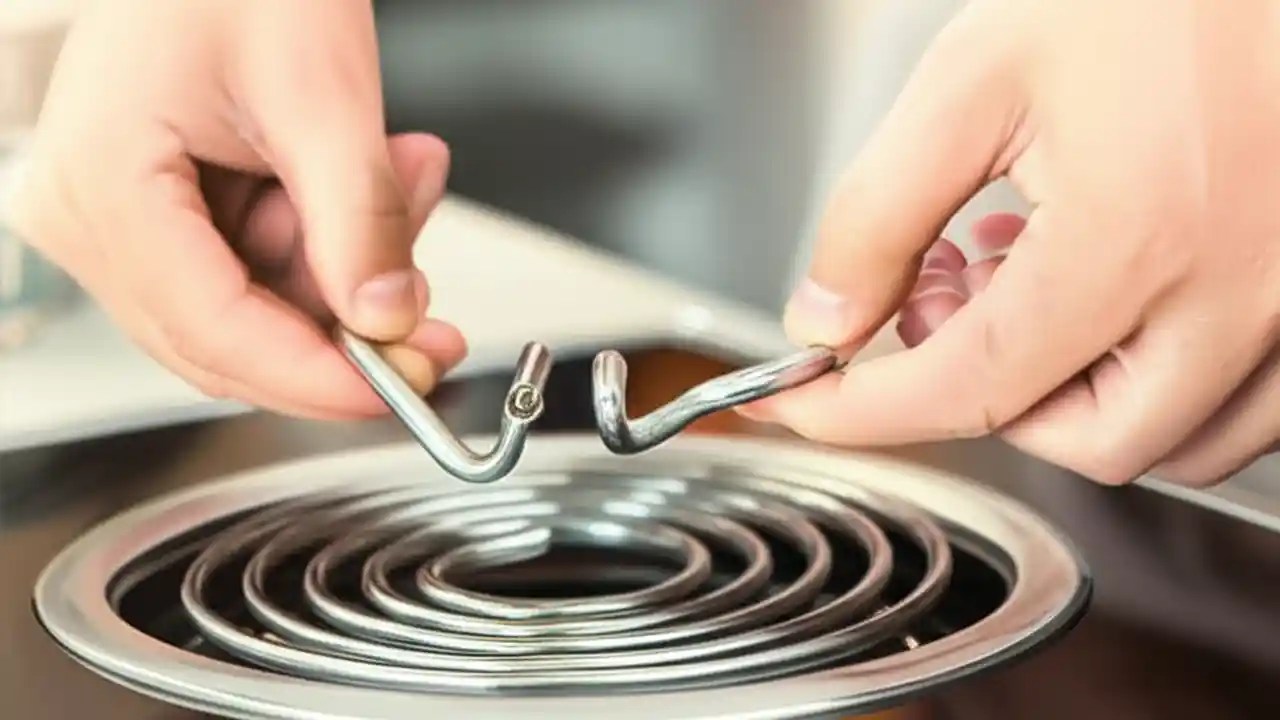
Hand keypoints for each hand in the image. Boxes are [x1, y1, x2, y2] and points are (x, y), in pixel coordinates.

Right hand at [8, 0, 465, 418]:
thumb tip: (385, 320)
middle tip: (432, 313)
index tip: (402, 390)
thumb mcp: (321, 94)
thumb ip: (358, 220)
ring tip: (407, 172)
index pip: (215, 331)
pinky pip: (258, 264)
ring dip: (349, 263)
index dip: (318, 377)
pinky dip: (328, 237)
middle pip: (234, 337)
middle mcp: (91, 216)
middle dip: (345, 326)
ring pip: (258, 305)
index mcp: (100, 185)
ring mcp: (123, 216)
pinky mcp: (164, 209)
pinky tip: (374, 172)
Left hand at [743, 0, 1279, 486]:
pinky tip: (1116, 291)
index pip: (972, 387)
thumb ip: (882, 209)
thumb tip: (829, 317)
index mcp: (1137, 240)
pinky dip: (1162, 379)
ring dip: (1078, 395)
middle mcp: (1238, 296)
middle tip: (939, 305)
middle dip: (989, 398)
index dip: (867, 411)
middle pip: (1082, 441)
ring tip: (1027, 282)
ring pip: (1174, 438)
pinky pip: (1245, 404)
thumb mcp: (978, 78)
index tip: (811, 405)